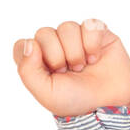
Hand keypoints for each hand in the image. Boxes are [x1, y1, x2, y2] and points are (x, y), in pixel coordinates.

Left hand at [12, 19, 129, 116]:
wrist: (107, 104)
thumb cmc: (75, 99)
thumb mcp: (45, 92)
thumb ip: (28, 70)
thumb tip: (29, 43)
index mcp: (37, 60)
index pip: (22, 45)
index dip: (32, 57)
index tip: (47, 72)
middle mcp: (54, 46)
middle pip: (44, 33)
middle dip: (57, 56)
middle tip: (67, 71)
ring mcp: (76, 38)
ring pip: (67, 27)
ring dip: (75, 52)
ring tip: (82, 67)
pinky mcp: (97, 34)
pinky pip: (90, 24)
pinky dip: (92, 43)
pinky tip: (95, 57)